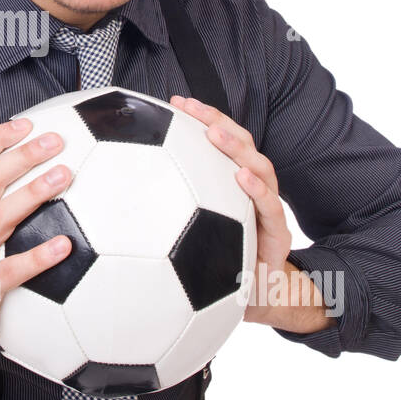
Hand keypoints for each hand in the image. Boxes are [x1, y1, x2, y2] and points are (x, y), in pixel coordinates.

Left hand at [170, 95, 325, 329]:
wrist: (256, 297)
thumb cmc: (220, 263)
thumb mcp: (189, 236)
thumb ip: (169, 210)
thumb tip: (122, 191)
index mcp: (230, 185)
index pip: (218, 142)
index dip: (200, 119)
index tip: (173, 102)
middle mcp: (250, 190)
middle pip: (238, 144)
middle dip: (216, 121)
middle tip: (190, 107)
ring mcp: (266, 209)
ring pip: (258, 167)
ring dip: (236, 147)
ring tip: (214, 133)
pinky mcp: (278, 234)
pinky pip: (270, 207)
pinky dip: (257, 190)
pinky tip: (240, 178)